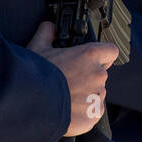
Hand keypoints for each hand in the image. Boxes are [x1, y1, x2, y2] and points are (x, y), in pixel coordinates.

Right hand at [27, 21, 117, 136]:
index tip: (92, 60)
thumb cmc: (35, 76)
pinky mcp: (95, 114)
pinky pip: (93, 112)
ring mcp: (98, 95)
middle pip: (100, 74)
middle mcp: (98, 74)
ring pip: (96, 94)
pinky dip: (83, 113)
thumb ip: (46, 34)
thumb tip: (48, 27)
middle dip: (87, 78)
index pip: (111, 51)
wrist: (30, 104)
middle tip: (67, 82)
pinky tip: (67, 111)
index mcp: (90, 55)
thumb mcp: (37, 48)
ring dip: (85, 95)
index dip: (103, 55)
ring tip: (64, 98)